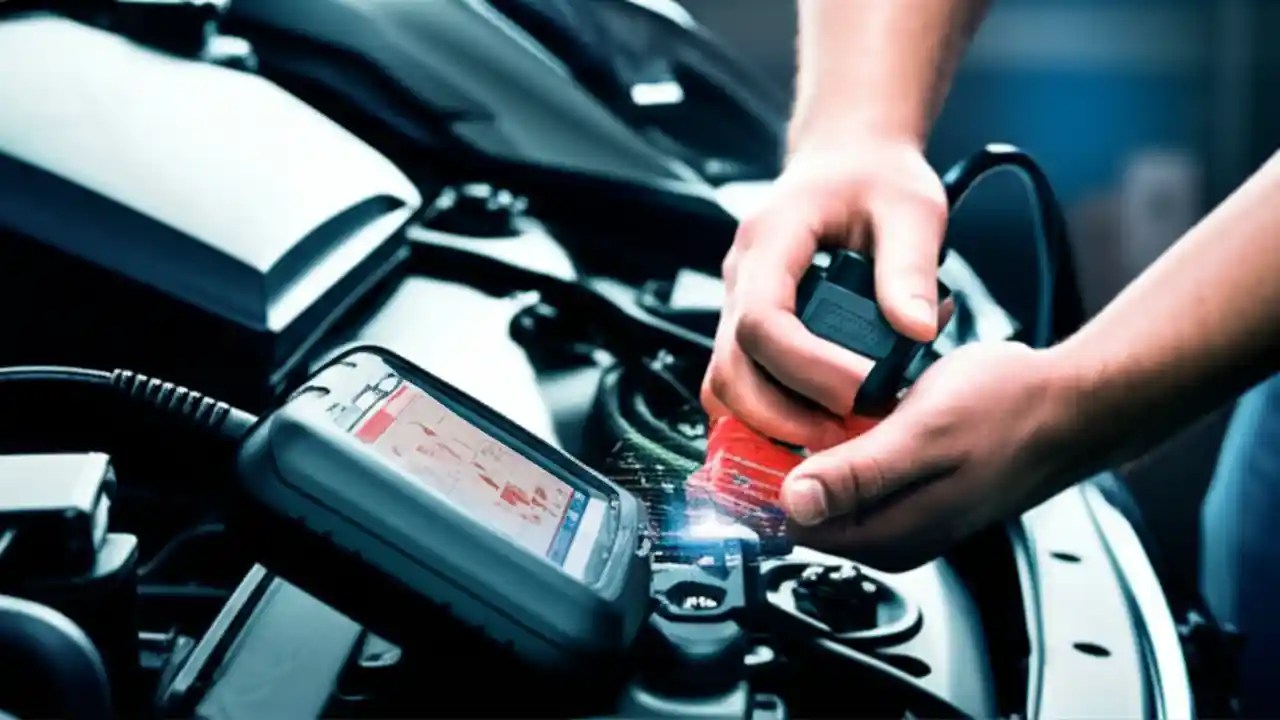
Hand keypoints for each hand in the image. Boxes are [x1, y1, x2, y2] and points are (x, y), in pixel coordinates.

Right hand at [702, 140, 949, 447]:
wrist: (846, 158)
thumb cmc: (876, 178)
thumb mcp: (911, 210)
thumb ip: (911, 269)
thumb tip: (917, 332)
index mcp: (772, 239)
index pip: (762, 320)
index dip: (807, 367)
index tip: (862, 389)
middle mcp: (741, 275)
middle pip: (730, 366)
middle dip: (783, 412)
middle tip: (848, 432)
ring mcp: (737, 303)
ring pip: (724, 382)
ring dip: (772, 420)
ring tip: (839, 433)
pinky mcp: (748, 326)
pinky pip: (739, 380)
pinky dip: (770, 412)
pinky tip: (819, 421)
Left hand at [779, 342, 1083, 570]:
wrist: (1070, 402)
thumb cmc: (1009, 414)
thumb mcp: (921, 435)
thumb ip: (856, 474)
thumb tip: (793, 503)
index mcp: (888, 534)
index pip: (789, 527)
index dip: (753, 485)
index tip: (733, 445)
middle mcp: (891, 532)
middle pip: (802, 507)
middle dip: (778, 462)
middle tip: (768, 414)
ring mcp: (902, 509)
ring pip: (827, 482)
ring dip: (810, 445)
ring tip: (808, 405)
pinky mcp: (912, 483)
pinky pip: (856, 466)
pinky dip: (843, 436)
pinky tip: (849, 405)